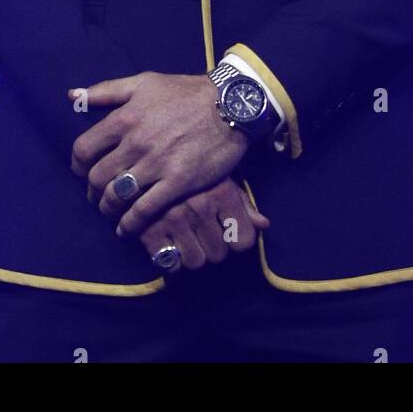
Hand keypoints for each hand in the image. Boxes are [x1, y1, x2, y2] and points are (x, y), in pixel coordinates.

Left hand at [68, 71, 248, 237]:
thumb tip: (72, 95)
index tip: (81, 171)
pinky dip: (130, 224)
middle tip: (96, 195)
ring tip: (110, 211)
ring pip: (117, 196)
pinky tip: (126, 228)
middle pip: (97, 177)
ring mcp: (156, 164)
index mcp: (124, 117)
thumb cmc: (185, 92)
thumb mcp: (144, 82)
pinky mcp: (177, 182)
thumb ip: (106, 90)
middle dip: (91, 191)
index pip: (83, 149)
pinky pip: (144, 211)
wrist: (230, 104)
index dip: (77, 165)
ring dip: (108, 209)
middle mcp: (136, 142)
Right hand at [137, 177, 269, 271]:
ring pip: (196, 262)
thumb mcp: (223, 177)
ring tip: (186, 237)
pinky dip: (169, 258)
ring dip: (192, 254)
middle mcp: (200, 206)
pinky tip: (169, 243)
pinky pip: (169, 263)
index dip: (237, 241)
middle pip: (219, 255)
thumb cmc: (195, 165)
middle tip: (203, 234)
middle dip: (213, 248)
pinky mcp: (149, 228)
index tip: (228, 233)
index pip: (243, 242)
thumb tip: (263, 225)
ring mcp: (173, 218)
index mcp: (221, 192)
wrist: (150, 148)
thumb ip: (244, 204)